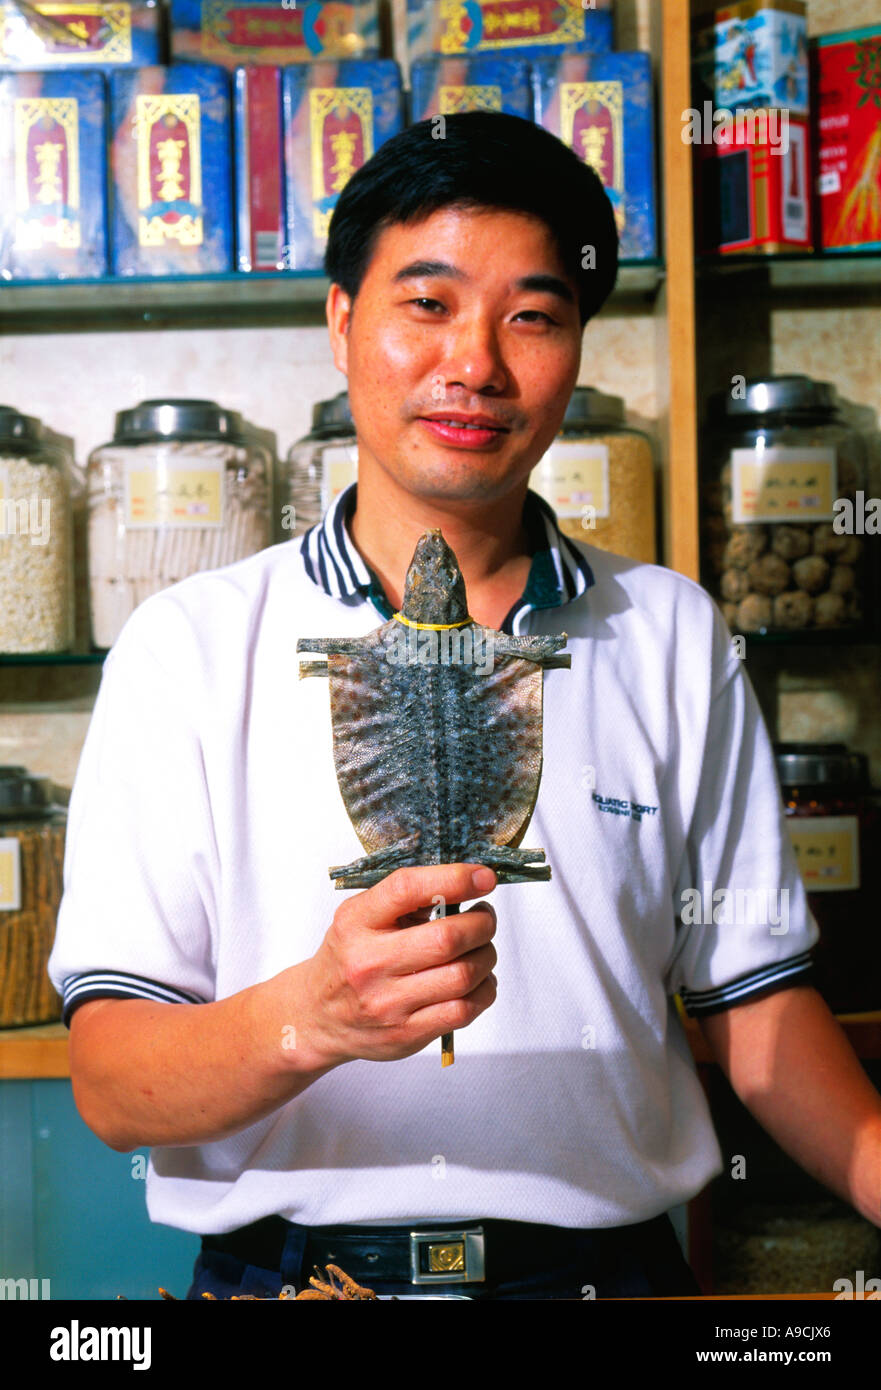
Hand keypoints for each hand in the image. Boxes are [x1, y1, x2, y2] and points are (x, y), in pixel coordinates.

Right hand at [301, 863, 497, 1065]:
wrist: (317, 1016)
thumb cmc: (349, 959)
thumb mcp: (360, 917)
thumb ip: (405, 899)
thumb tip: (466, 883)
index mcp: (356, 922)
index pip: (407, 889)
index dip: (453, 878)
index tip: (483, 877)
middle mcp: (368, 962)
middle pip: (447, 938)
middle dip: (481, 924)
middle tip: (484, 918)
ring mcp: (387, 1002)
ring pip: (462, 975)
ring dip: (486, 956)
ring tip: (481, 948)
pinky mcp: (405, 1034)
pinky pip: (462, 1010)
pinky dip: (484, 990)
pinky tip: (478, 981)